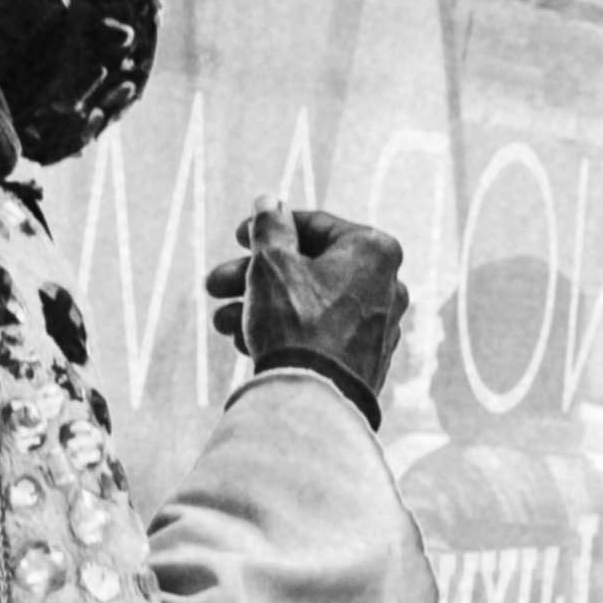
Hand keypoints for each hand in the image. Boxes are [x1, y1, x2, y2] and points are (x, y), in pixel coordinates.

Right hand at [203, 203, 407, 403]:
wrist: (315, 401)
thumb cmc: (296, 324)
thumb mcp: (271, 264)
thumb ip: (269, 227)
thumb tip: (268, 201)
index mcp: (374, 249)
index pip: (313, 225)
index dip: (268, 226)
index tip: (236, 236)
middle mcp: (387, 284)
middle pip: (307, 269)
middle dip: (253, 277)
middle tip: (214, 285)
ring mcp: (380, 325)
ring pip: (308, 303)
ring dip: (260, 307)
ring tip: (221, 322)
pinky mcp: (367, 359)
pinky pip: (321, 333)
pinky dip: (285, 331)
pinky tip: (244, 341)